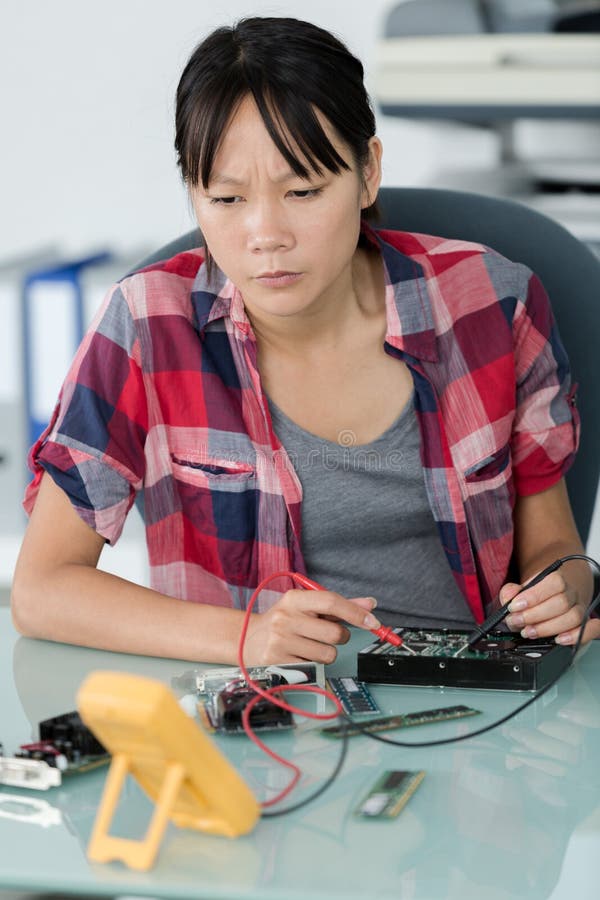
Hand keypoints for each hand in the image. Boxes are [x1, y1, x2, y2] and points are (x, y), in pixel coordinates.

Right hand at [242, 590, 379, 664]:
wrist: (247, 639)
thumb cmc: (285, 621)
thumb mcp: (307, 608)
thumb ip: (339, 606)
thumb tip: (370, 605)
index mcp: (294, 599)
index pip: (331, 602)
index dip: (355, 613)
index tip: (373, 622)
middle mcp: (286, 618)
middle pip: (334, 632)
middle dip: (340, 637)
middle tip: (328, 635)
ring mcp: (280, 641)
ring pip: (328, 654)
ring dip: (327, 653)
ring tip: (310, 646)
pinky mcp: (278, 662)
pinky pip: (314, 667)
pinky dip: (313, 664)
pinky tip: (298, 656)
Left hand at [501, 569, 599, 645]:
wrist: (555, 594)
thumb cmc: (537, 594)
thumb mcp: (521, 589)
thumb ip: (511, 592)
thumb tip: (508, 597)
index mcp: (557, 580)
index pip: (553, 583)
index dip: (533, 596)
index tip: (513, 607)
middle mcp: (572, 594)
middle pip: (561, 603)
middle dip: (535, 615)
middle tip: (517, 621)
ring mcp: (579, 609)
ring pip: (573, 618)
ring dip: (548, 628)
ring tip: (528, 632)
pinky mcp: (585, 624)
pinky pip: (591, 629)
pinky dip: (576, 636)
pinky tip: (559, 640)